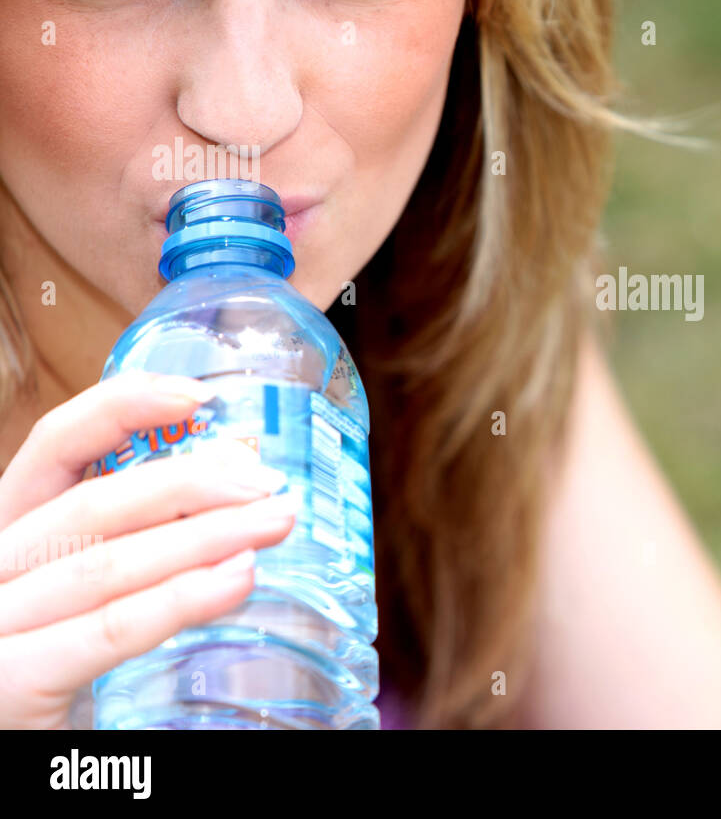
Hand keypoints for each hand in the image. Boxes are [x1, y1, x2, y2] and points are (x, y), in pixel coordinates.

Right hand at [0, 372, 295, 728]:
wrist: (12, 743)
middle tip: (270, 484)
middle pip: (93, 505)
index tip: (200, 397)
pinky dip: (177, 600)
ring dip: (204, 539)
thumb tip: (246, 504)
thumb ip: (139, 541)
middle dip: (192, 485)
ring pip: (108, 565)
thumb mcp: (89, 588)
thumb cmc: (59, 664)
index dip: (123, 409)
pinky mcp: (9, 682)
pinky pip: (106, 629)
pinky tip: (235, 580)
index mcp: (11, 530)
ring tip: (274, 524)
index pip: (55, 447)